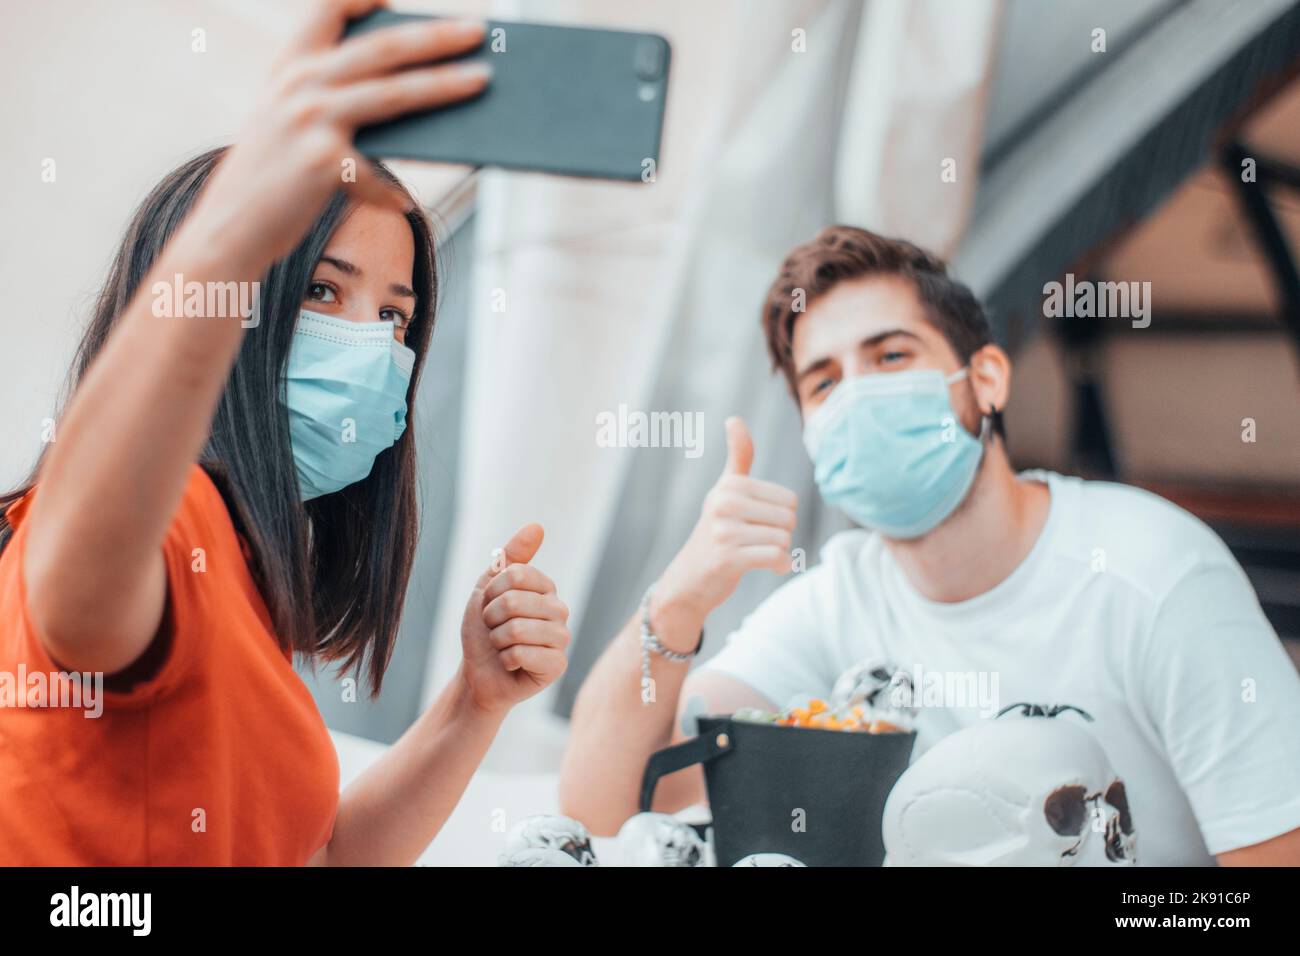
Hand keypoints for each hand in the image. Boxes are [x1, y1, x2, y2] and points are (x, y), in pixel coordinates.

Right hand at [188, 0, 489, 267]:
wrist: (225, 228)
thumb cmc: (269, 180)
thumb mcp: (289, 126)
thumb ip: (333, 104)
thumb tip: (409, 99)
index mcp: (290, 68)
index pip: (328, 9)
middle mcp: (299, 84)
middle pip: (382, 49)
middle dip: (434, 36)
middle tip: (478, 30)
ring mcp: (310, 120)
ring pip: (394, 95)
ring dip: (443, 85)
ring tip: (482, 81)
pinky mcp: (323, 162)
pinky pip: (375, 173)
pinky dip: (389, 193)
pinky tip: (403, 206)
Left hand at [459, 524, 570, 716]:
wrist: (479, 674)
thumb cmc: (484, 631)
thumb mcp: (488, 588)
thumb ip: (511, 556)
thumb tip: (537, 526)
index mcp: (545, 588)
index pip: (515, 574)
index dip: (491, 592)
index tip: (489, 604)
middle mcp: (559, 609)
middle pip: (514, 601)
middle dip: (491, 619)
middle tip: (493, 629)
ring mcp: (561, 638)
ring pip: (517, 629)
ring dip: (496, 640)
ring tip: (501, 647)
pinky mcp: (557, 665)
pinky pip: (522, 653)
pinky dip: (505, 660)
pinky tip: (511, 664)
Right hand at [655, 417, 797, 633]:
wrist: (689, 580)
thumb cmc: (715, 532)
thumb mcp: (724, 492)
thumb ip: (737, 457)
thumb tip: (734, 419)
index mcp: (730, 485)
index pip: (788, 499)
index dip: (780, 517)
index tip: (756, 525)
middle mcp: (724, 503)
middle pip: (789, 519)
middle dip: (780, 536)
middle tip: (755, 543)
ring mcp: (724, 531)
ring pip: (784, 539)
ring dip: (778, 553)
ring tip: (755, 555)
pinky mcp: (728, 558)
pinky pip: (776, 557)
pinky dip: (779, 566)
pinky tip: (766, 567)